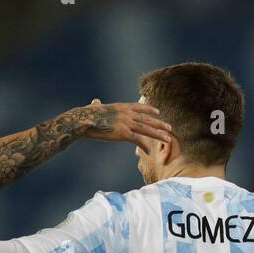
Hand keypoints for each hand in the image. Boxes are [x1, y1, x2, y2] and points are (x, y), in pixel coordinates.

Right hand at [51, 101, 173, 153]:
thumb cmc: (85, 116)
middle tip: (170, 128)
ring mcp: (126, 123)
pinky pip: (137, 140)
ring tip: (168, 139)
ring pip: (146, 129)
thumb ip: (97, 105)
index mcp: (120, 107)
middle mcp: (126, 114)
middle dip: (159, 124)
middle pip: (147, 119)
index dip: (149, 109)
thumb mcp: (94, 108)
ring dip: (158, 135)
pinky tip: (149, 151)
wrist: (83, 121)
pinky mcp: (123, 133)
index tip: (158, 111)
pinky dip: (144, 146)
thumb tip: (95, 101)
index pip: (138, 107)